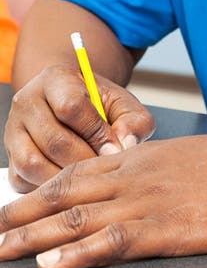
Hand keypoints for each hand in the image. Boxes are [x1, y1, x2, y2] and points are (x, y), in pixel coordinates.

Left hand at [0, 132, 206, 267]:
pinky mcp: (167, 230)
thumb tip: (137, 183)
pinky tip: (51, 266)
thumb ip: (157, 170)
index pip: (77, 172)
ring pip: (76, 220)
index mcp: (142, 159)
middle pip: (65, 195)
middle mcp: (136, 177)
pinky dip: (76, 256)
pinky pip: (111, 244)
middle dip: (21, 214)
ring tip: (0, 251)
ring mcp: (149, 203)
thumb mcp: (190, 158)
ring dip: (32, 237)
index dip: (40, 189)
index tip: (12, 203)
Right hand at [4, 65, 155, 191]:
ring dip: (66, 178)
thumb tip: (126, 145)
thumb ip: (133, 121)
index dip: (96, 133)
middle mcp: (27, 101)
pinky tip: (71, 183)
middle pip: (53, 141)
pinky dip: (48, 188)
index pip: (70, 108)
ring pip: (34, 164)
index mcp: (56, 79)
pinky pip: (23, 181)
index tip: (116, 149)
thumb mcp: (123, 104)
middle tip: (106, 169)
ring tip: (90, 177)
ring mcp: (13, 130)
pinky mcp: (10, 157)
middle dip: (85, 160)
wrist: (72, 104)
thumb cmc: (100, 106)